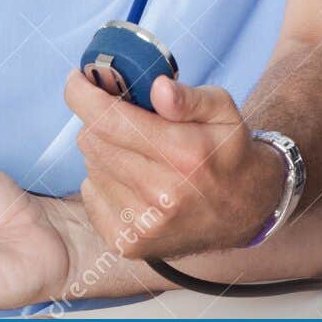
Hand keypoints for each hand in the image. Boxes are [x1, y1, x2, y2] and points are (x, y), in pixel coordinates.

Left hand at [64, 69, 285, 258]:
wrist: (243, 211)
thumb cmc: (227, 152)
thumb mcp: (223, 111)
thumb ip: (188, 97)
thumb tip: (156, 87)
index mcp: (184, 155)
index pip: (110, 121)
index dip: (84, 95)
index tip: (77, 79)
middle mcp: (161, 194)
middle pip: (93, 141)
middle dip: (98, 119)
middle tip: (119, 114)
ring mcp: (142, 224)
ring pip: (91, 166)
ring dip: (104, 150)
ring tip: (135, 150)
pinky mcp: (128, 243)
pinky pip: (90, 194)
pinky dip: (104, 179)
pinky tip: (131, 177)